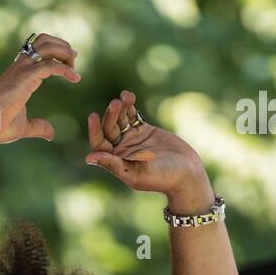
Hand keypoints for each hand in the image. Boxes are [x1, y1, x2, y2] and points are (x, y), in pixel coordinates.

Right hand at [0, 32, 80, 146]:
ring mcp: (21, 70)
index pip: (39, 49)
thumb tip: (51, 134)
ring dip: (64, 52)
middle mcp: (20, 67)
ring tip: (74, 67)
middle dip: (62, 47)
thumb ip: (38, 127)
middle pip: (45, 41)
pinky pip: (49, 65)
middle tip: (74, 61)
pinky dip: (64, 69)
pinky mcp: (24, 78)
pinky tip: (75, 78)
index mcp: (19, 73)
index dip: (57, 52)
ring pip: (47, 46)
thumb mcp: (23, 126)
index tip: (70, 63)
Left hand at [85, 89, 212, 209]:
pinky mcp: (144, 130)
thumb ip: (113, 164)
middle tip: (115, 104)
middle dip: (110, 116)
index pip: (99, 145)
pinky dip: (129, 105)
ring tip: (123, 97)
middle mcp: (122, 150)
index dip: (94, 131)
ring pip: (120, 120)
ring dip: (119, 108)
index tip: (93, 116)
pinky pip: (133, 115)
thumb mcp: (136, 173)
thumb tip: (89, 158)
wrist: (186, 173)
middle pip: (109, 129)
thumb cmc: (162, 178)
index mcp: (116, 162)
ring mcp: (133, 139)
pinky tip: (128, 96)